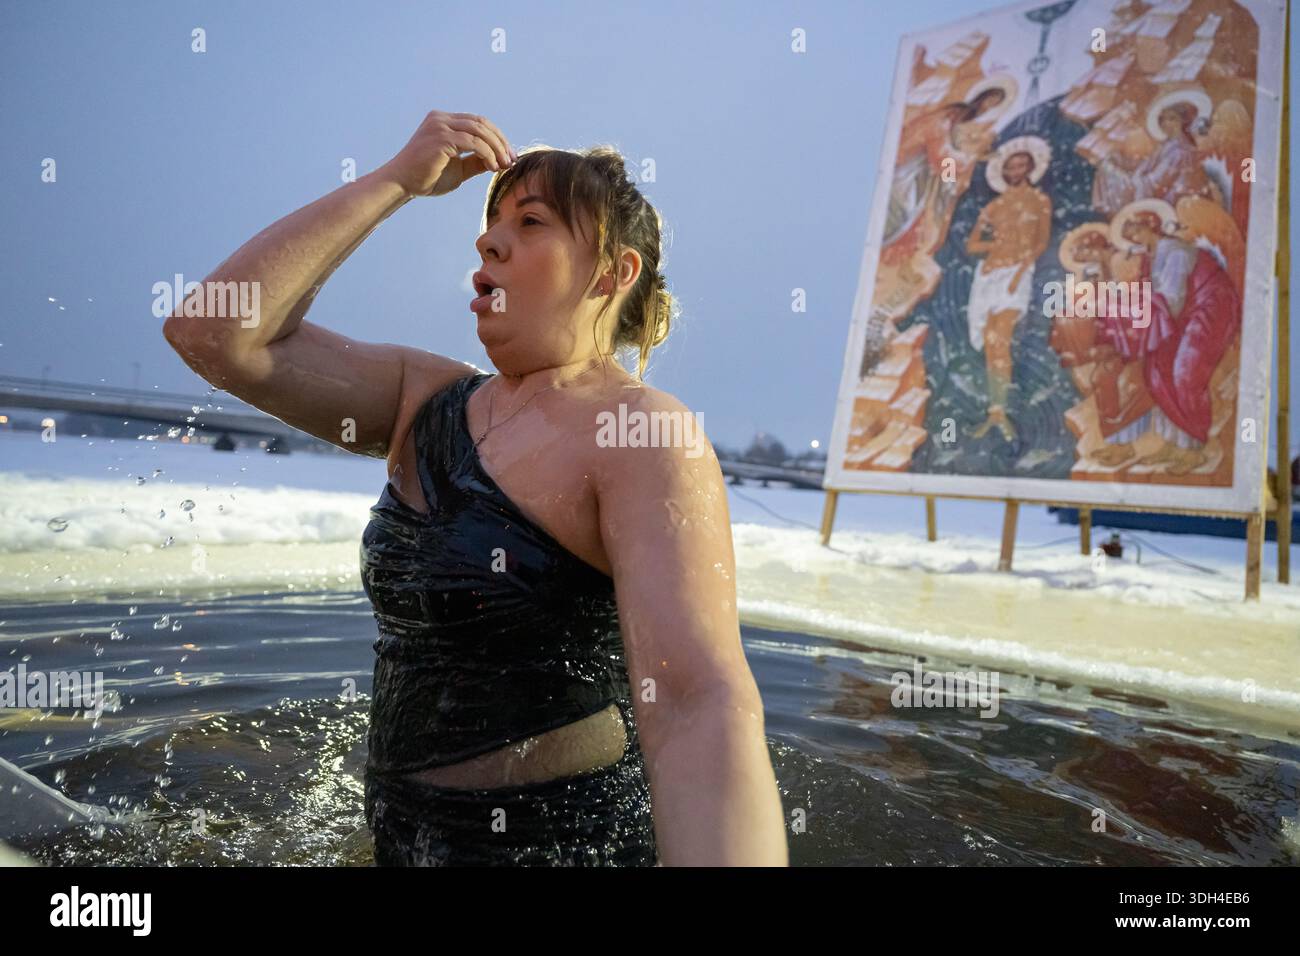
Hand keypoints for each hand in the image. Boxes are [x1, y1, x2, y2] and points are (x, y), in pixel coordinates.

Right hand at [379, 110, 515, 197]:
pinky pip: (472, 142)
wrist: (401, 184)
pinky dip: (487, 154)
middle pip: (481, 123)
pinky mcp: (440, 138)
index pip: (478, 122)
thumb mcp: (458, 169)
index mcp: (444, 121)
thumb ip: (476, 162)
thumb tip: (500, 161)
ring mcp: (440, 126)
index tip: (509, 156)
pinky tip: (492, 167)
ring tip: (504, 165)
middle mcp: (441, 119)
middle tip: (512, 160)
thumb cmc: (427, 178)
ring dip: (496, 148)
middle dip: (500, 141)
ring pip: (479, 130)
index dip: (497, 137)